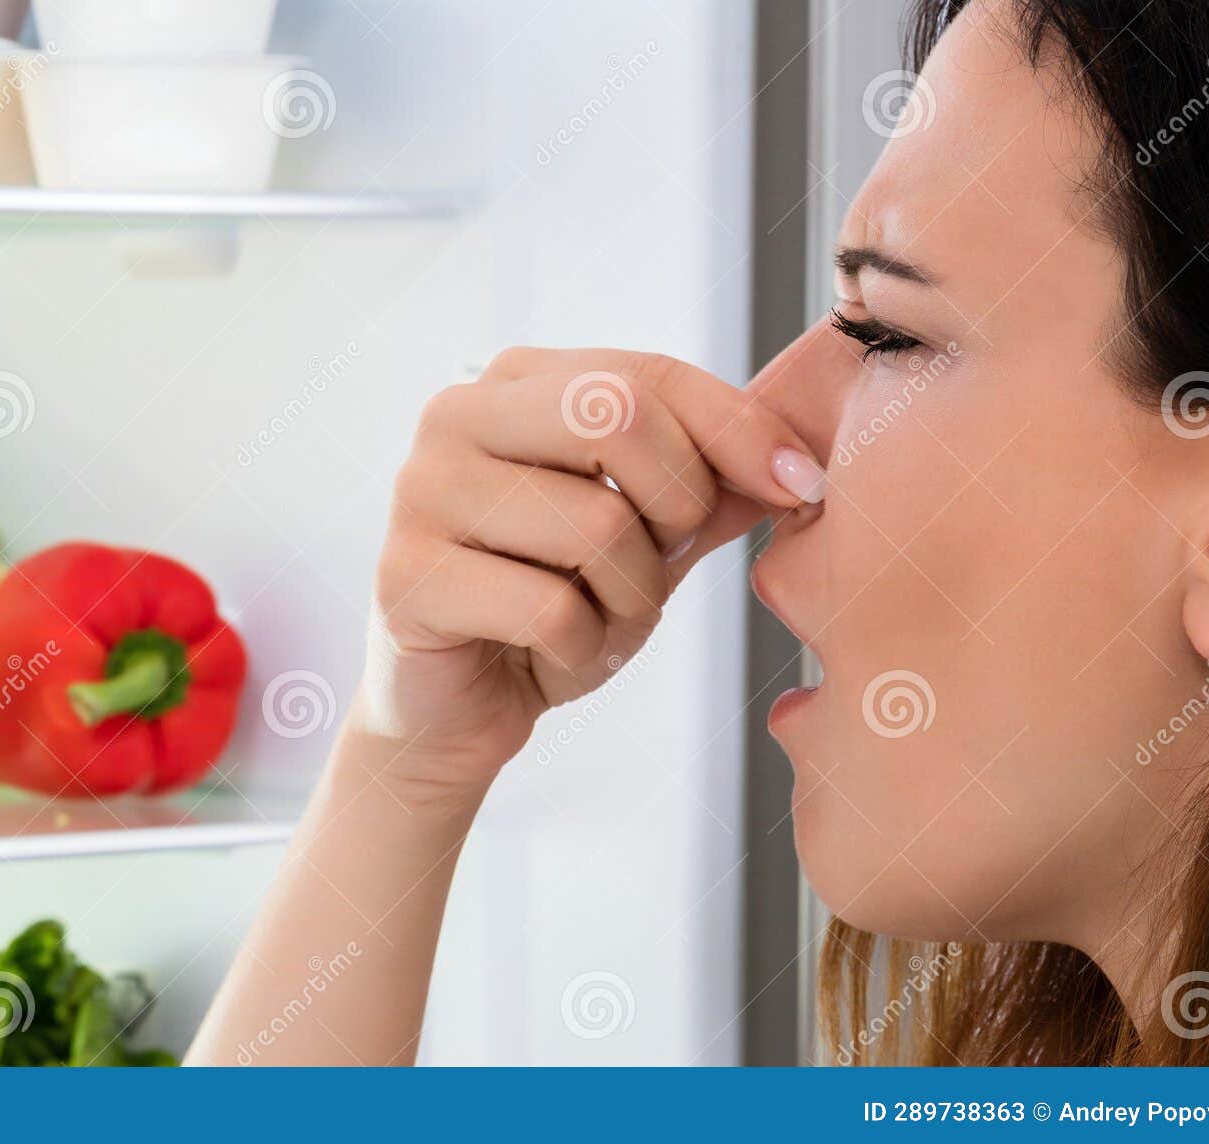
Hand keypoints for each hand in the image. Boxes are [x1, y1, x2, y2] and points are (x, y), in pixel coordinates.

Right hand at [350, 347, 824, 805]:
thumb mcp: (648, 537)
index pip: (647, 374)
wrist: (461, 706)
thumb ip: (712, 488)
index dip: (739, 427)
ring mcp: (421, 493)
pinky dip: (582, 647)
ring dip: (632, 596)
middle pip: (615, 417)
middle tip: (664, 560)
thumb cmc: (553, 605)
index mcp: (515, 382)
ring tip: (597, 615)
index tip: (802, 485)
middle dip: (677, 504)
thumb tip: (801, 464)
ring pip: (595, 526)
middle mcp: (455, 416)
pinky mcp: (406, 578)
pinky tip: (553, 651)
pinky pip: (550, 609)